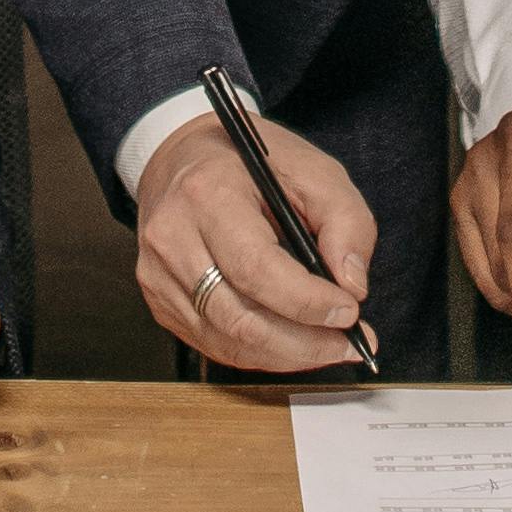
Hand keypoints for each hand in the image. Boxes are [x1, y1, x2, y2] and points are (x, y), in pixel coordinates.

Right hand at [131, 105, 377, 375]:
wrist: (180, 156)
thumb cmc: (249, 162)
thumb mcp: (311, 169)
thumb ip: (345, 220)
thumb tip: (353, 286)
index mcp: (208, 194)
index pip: (256, 267)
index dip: (306, 301)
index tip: (350, 311)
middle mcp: (172, 238)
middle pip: (239, 318)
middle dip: (303, 343)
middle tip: (348, 344)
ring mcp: (158, 275)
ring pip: (227, 341)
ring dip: (286, 355)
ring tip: (329, 347)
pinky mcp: (159, 300)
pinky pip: (214, 344)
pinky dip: (260, 353)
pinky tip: (293, 344)